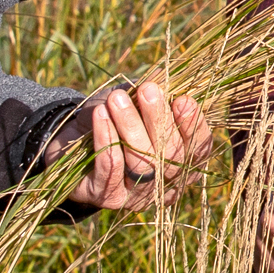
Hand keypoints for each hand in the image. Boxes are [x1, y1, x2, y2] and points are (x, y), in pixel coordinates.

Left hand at [63, 79, 209, 210]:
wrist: (75, 141)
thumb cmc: (116, 119)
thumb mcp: (137, 102)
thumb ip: (155, 94)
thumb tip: (163, 75)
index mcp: (184, 163)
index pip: (198, 149)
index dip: (193, 126)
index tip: (182, 100)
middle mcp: (165, 185)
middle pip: (170, 156)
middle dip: (159, 120)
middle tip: (148, 90)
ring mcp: (137, 196)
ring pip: (142, 163)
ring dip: (130, 126)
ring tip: (117, 98)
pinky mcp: (108, 197)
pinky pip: (110, 168)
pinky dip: (106, 139)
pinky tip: (100, 115)